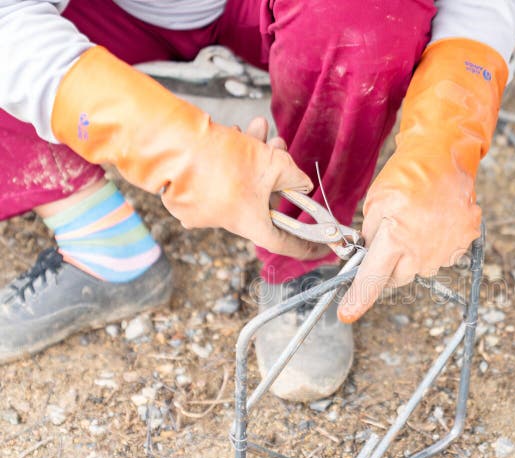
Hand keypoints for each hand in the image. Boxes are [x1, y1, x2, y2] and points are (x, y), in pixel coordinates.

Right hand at [51, 46, 324, 258]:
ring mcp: (204, 212)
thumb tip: (302, 185)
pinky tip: (234, 135)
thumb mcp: (271, 162)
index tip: (324, 248)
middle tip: (280, 145)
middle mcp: (226, 223)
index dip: (308, 245)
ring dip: (254, 158)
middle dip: (276, 172)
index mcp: (249, 224)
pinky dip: (231, 162)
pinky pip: (220, 182)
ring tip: (258, 129)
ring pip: (242, 186)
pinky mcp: (187, 196)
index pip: (286, 244)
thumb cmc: (220, 157)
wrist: (168, 144)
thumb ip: (294, 176)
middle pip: (264, 202)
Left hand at [336, 149, 480, 323]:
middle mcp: (422, 252)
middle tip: (389, 236)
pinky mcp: (463, 244)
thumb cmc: (407, 176)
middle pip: (396, 278)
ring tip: (415, 222)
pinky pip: (440, 256)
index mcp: (395, 240)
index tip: (347, 314)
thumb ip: (368, 236)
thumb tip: (365, 256)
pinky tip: (433, 222)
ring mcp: (446, 251)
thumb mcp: (375, 204)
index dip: (358, 299)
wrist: (445, 157)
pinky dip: (434, 245)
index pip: (372, 279)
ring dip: (413, 253)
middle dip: (388, 264)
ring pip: (419, 268)